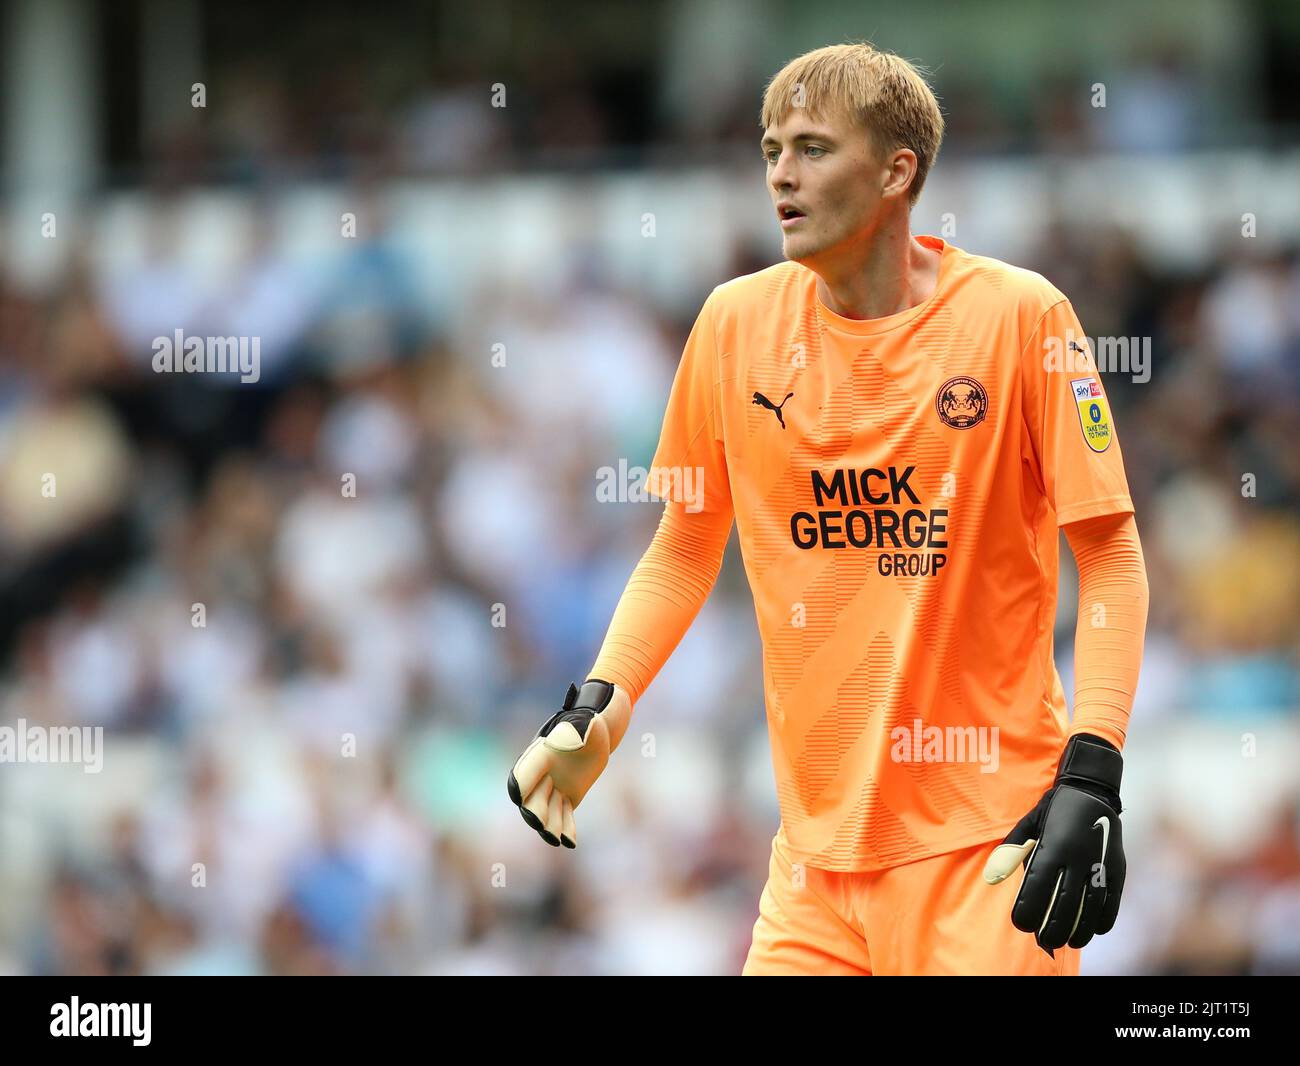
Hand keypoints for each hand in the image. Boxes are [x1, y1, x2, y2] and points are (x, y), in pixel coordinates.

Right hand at [507, 679, 631, 848]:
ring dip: (550, 826)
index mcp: (540, 756)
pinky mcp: (567, 798)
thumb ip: (578, 732)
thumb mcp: (584, 725)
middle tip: (541, 824)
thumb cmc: (586, 724)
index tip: (517, 797)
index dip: (520, 785)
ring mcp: (553, 788)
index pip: (523, 773)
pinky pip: (564, 817)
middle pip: (531, 799)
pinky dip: (566, 830)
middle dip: (535, 812)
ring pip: (547, 812)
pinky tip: (571, 842)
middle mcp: (542, 775)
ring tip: (557, 839)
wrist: (594, 732)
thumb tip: (581, 737)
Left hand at [983, 733, 1125, 952]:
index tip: (1021, 924)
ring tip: (1069, 942)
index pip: (1037, 888)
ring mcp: (1101, 863)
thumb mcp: (1029, 823)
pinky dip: (1104, 917)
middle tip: (1044, 940)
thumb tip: (991, 878)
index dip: (1028, 910)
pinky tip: (1094, 929)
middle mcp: (1077, 857)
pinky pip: (1113, 898)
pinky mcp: (1118, 866)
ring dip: (1079, 928)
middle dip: (1052, 927)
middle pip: (1064, 904)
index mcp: (1052, 846)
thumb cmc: (1055, 809)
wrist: (1093, 788)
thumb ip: (1013, 851)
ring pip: (1090, 906)